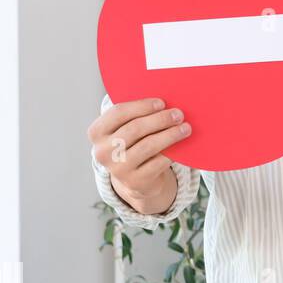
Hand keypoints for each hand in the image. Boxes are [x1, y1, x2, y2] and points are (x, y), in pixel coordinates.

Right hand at [88, 97, 190, 214]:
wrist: (135, 178)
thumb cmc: (133, 143)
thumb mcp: (126, 128)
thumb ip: (135, 114)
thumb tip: (164, 101)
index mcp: (97, 132)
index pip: (118, 112)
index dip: (142, 106)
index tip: (162, 102)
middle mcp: (102, 151)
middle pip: (135, 128)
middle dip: (160, 119)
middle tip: (179, 114)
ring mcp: (118, 169)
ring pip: (148, 146)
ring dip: (170, 134)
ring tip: (185, 128)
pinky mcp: (135, 181)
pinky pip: (158, 162)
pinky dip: (172, 152)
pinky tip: (181, 145)